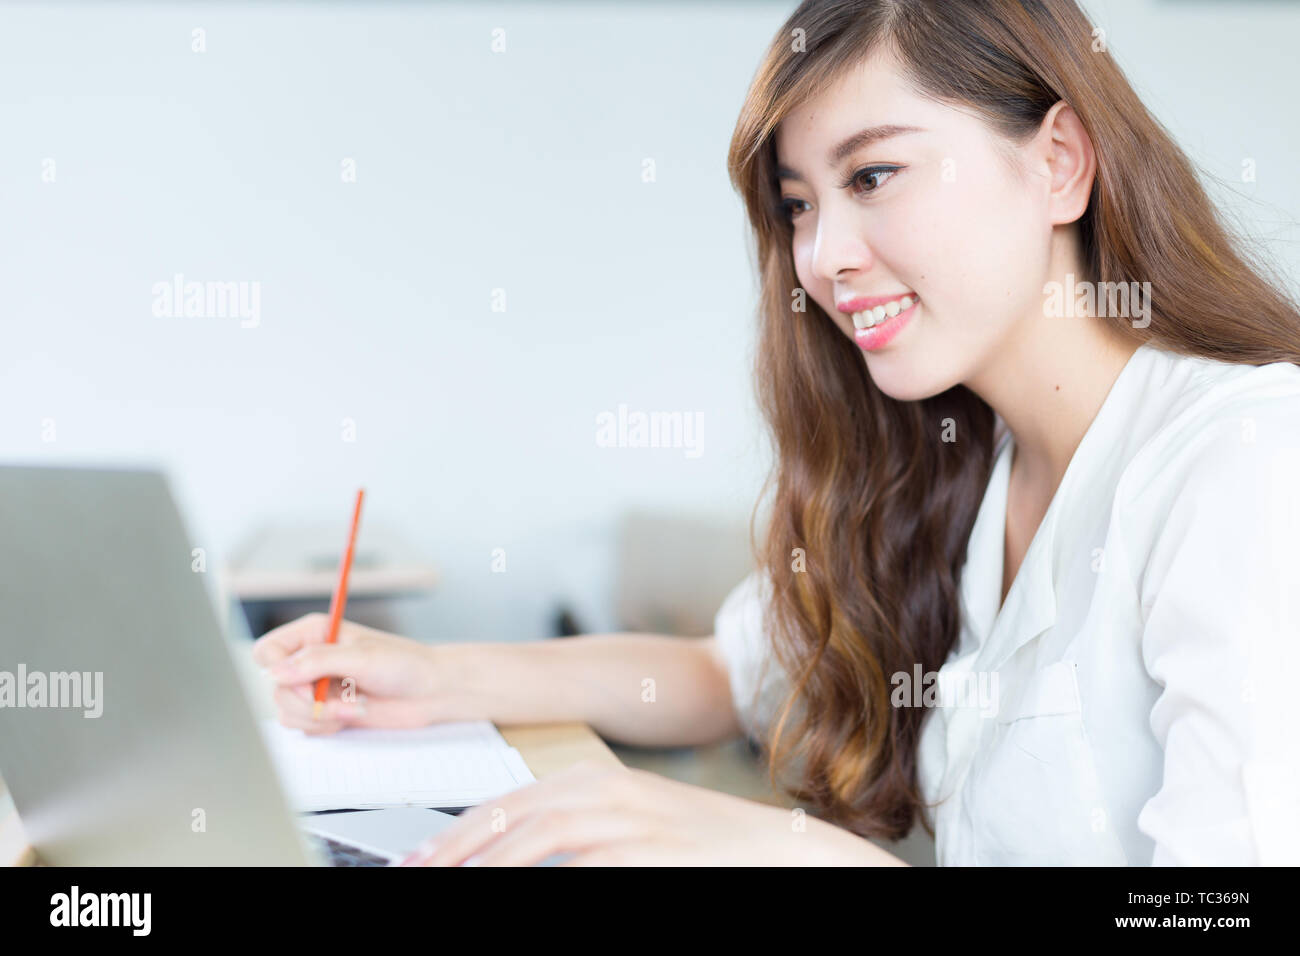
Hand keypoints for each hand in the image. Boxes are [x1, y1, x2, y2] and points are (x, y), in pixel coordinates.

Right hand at [252, 613, 448, 733]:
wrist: (429, 692)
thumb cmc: (404, 665)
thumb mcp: (363, 657)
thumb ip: (319, 662)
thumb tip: (276, 672)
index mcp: (314, 634)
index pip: (268, 652)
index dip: (276, 671)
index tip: (303, 683)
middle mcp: (310, 659)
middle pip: (275, 687)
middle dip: (306, 702)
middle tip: (340, 702)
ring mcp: (315, 687)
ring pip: (286, 710)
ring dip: (318, 717)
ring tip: (353, 708)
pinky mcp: (324, 711)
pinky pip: (303, 726)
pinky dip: (324, 726)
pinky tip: (351, 716)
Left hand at [398, 760, 906, 865]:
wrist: (775, 850)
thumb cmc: (697, 845)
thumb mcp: (628, 828)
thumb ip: (574, 835)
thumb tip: (512, 852)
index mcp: (594, 781)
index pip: (506, 804)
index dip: (456, 836)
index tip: (416, 864)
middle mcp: (605, 793)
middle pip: (511, 820)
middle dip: (454, 852)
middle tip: (413, 876)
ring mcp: (627, 822)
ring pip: (536, 842)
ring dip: (487, 867)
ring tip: (447, 883)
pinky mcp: (647, 850)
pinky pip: (581, 870)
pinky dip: (542, 878)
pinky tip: (511, 884)